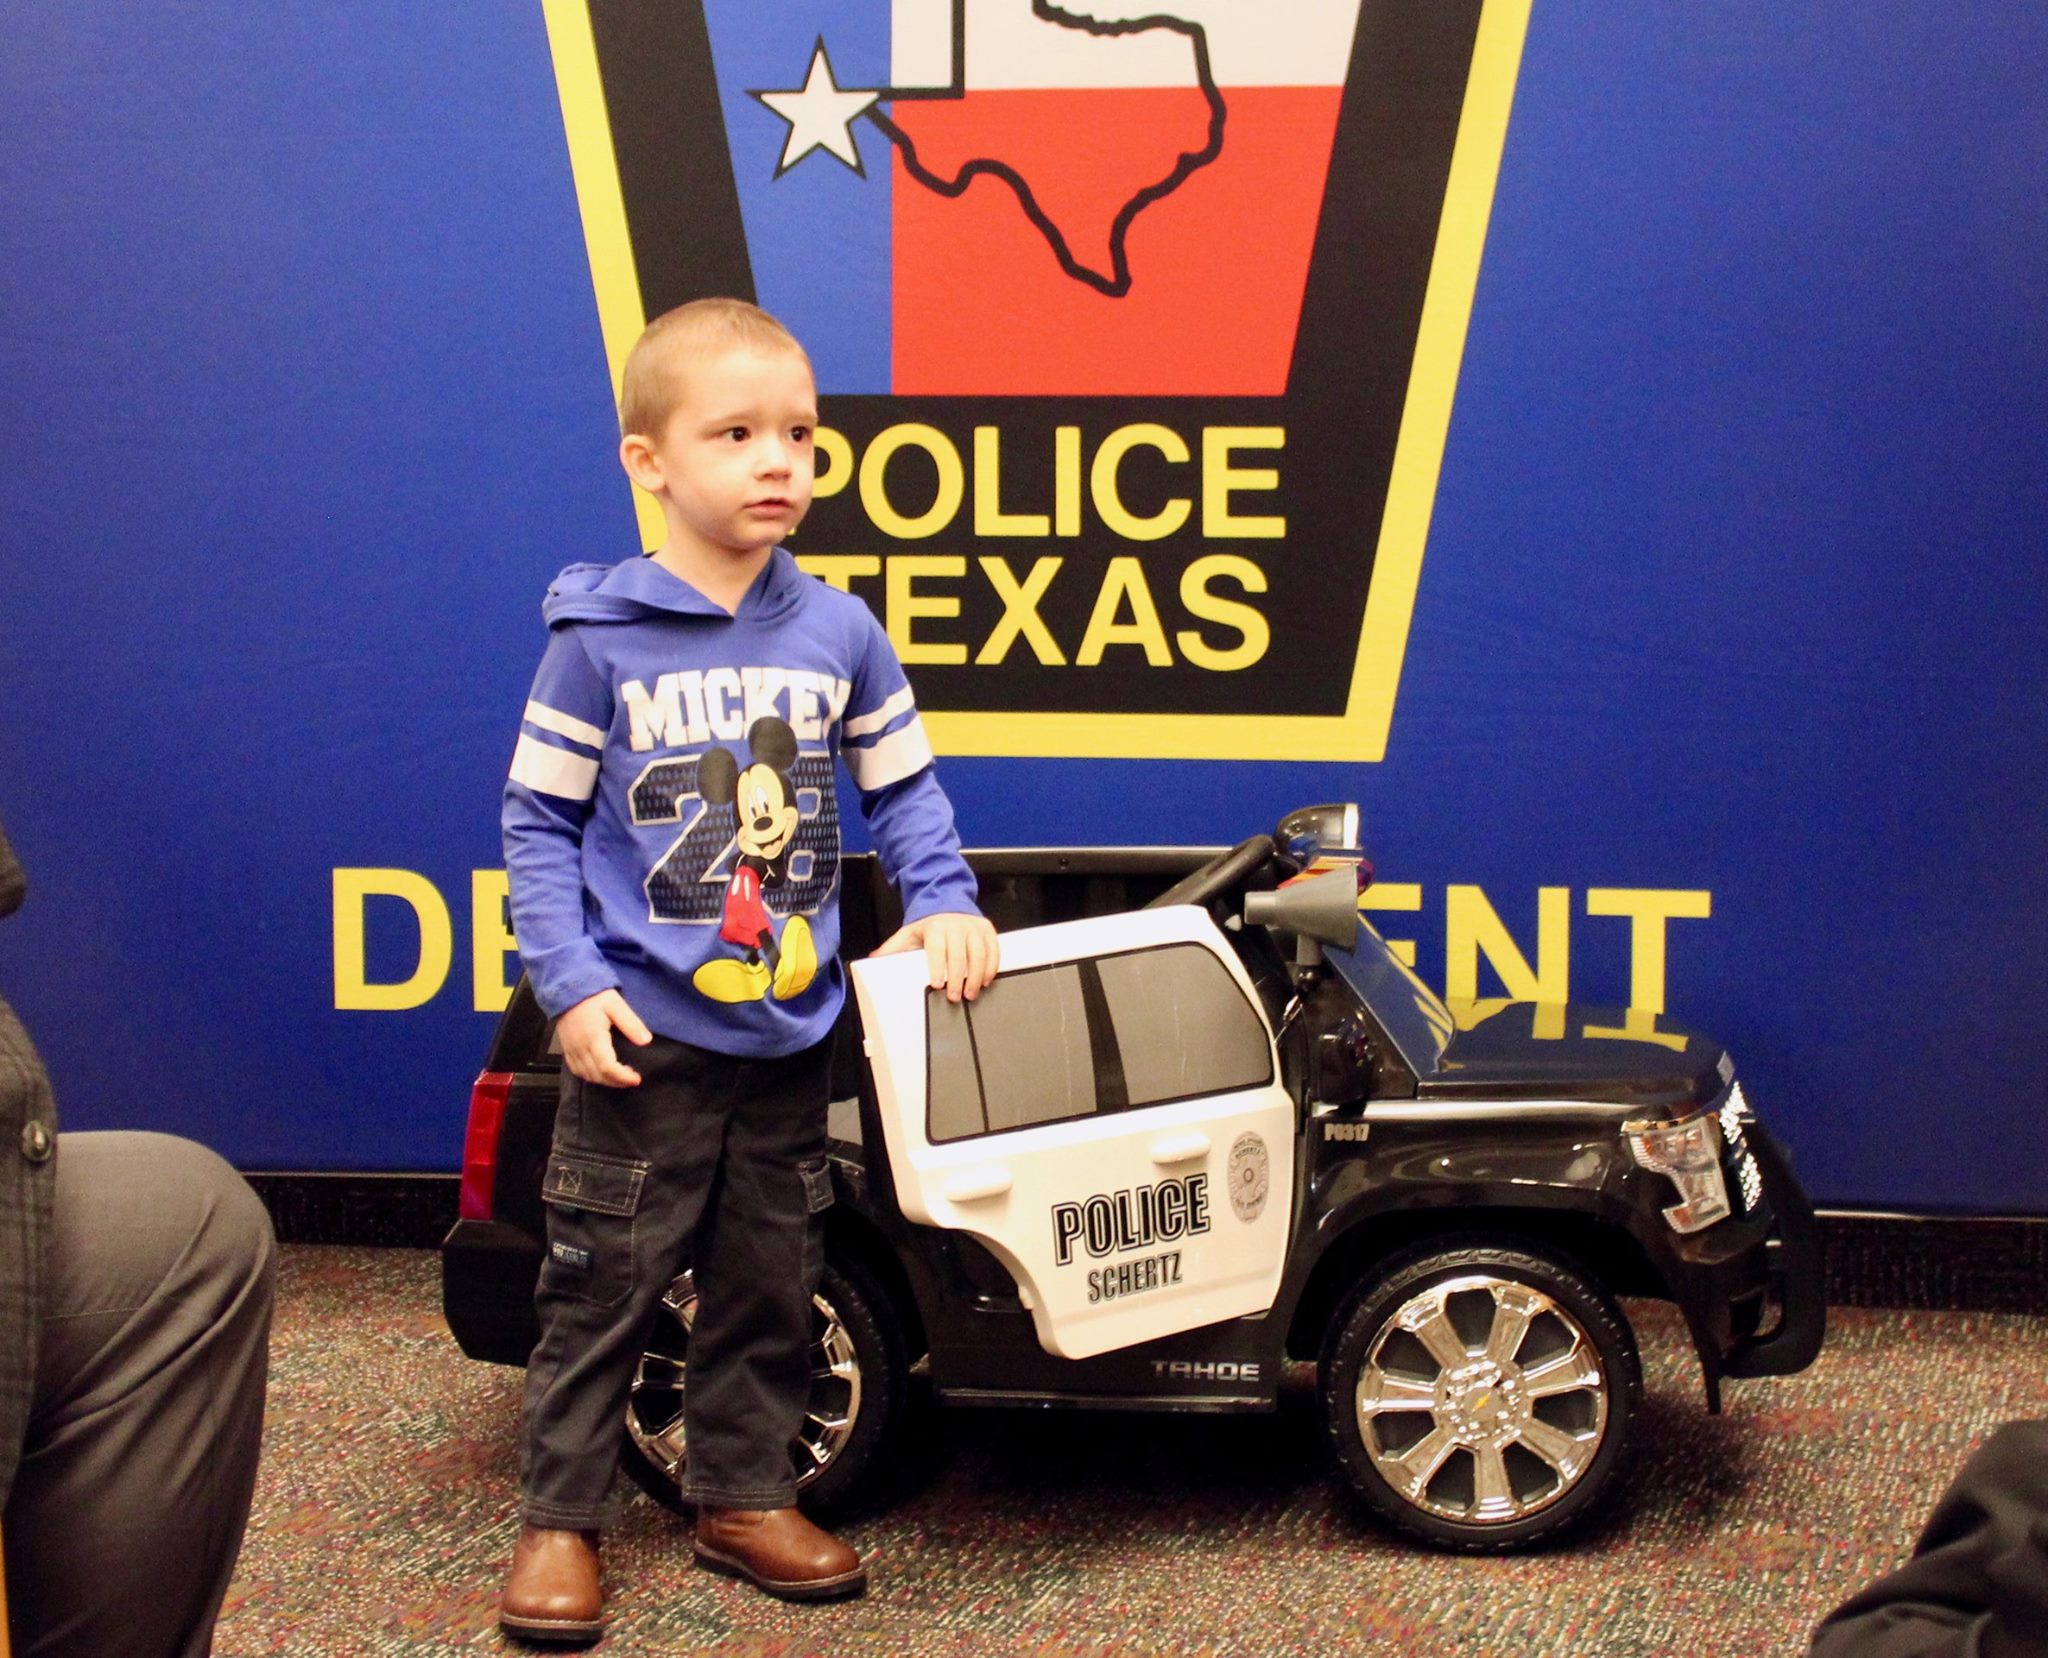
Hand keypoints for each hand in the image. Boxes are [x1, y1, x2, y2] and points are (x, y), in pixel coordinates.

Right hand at [556, 989, 653, 1086]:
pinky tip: (601, 1073)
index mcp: (593, 1038)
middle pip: (597, 1075)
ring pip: (587, 1076)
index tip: (637, 1078)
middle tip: (632, 1078)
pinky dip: (590, 1076)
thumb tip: (646, 1041)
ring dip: (604, 1081)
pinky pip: (576, 1070)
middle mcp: (580, 1048)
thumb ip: (631, 1023)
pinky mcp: (566, 1049)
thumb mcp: (616, 1004)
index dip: (623, 1077)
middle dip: (616, 1082)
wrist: (567, 988)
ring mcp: (571, 1050)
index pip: (607, 1067)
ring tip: (621, 1076)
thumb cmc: (593, 996)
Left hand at [872, 911, 999, 1002]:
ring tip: (971, 994)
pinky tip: (986, 980)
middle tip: (955, 997)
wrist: (948, 902)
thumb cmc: (928, 925)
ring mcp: (974, 927)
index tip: (938, 984)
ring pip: (979, 954)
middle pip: (959, 955)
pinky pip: (993, 950)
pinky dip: (991, 967)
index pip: (937, 949)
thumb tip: (874, 959)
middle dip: (958, 978)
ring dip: (976, 976)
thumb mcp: (908, 933)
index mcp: (935, 927)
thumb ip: (893, 948)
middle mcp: (957, 925)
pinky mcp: (987, 930)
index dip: (938, 967)